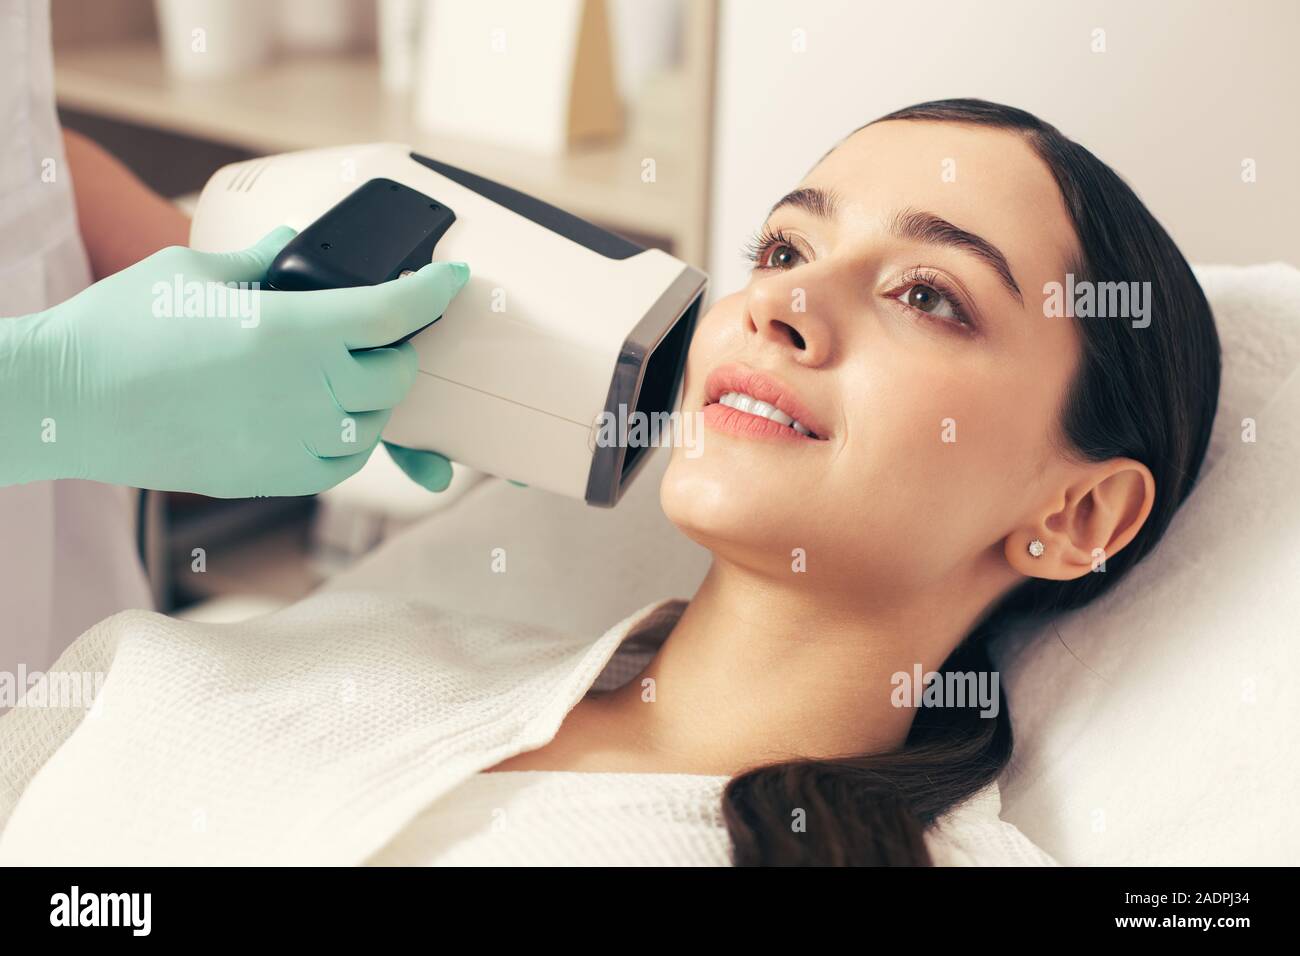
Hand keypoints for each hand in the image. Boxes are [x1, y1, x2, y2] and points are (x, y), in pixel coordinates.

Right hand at [0, 226, 468, 496]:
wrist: (66, 403)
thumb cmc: (120, 331)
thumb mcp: (192, 273)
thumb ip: (258, 265)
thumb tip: (290, 247)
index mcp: (293, 330)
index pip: (394, 311)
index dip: (434, 292)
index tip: (451, 280)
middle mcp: (304, 390)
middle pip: (396, 374)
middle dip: (399, 350)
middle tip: (381, 334)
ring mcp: (291, 440)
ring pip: (375, 426)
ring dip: (375, 400)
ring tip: (347, 377)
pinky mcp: (270, 476)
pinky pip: (340, 466)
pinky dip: (348, 442)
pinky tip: (326, 419)